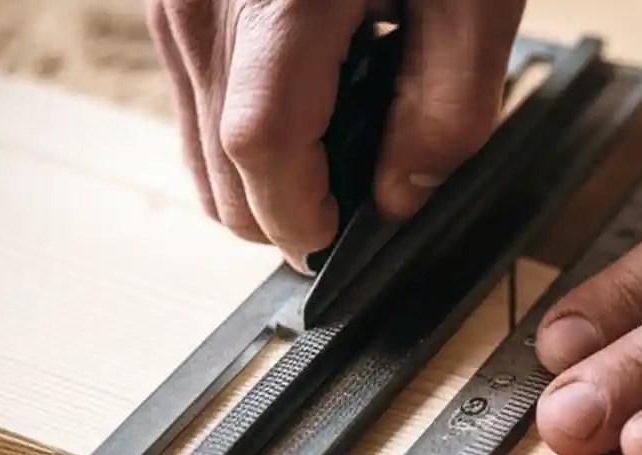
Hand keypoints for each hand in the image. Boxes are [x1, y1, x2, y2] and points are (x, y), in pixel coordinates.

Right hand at [145, 0, 524, 268]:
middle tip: (352, 211)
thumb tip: (401, 198)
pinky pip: (194, 100)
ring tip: (335, 157)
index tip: (341, 242)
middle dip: (282, 215)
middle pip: (219, 164)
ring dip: (259, 181)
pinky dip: (240, 135)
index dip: (299, 217)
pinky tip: (304, 113)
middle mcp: (206, 1)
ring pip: (197, 144)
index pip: (261, 147)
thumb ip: (447, 108)